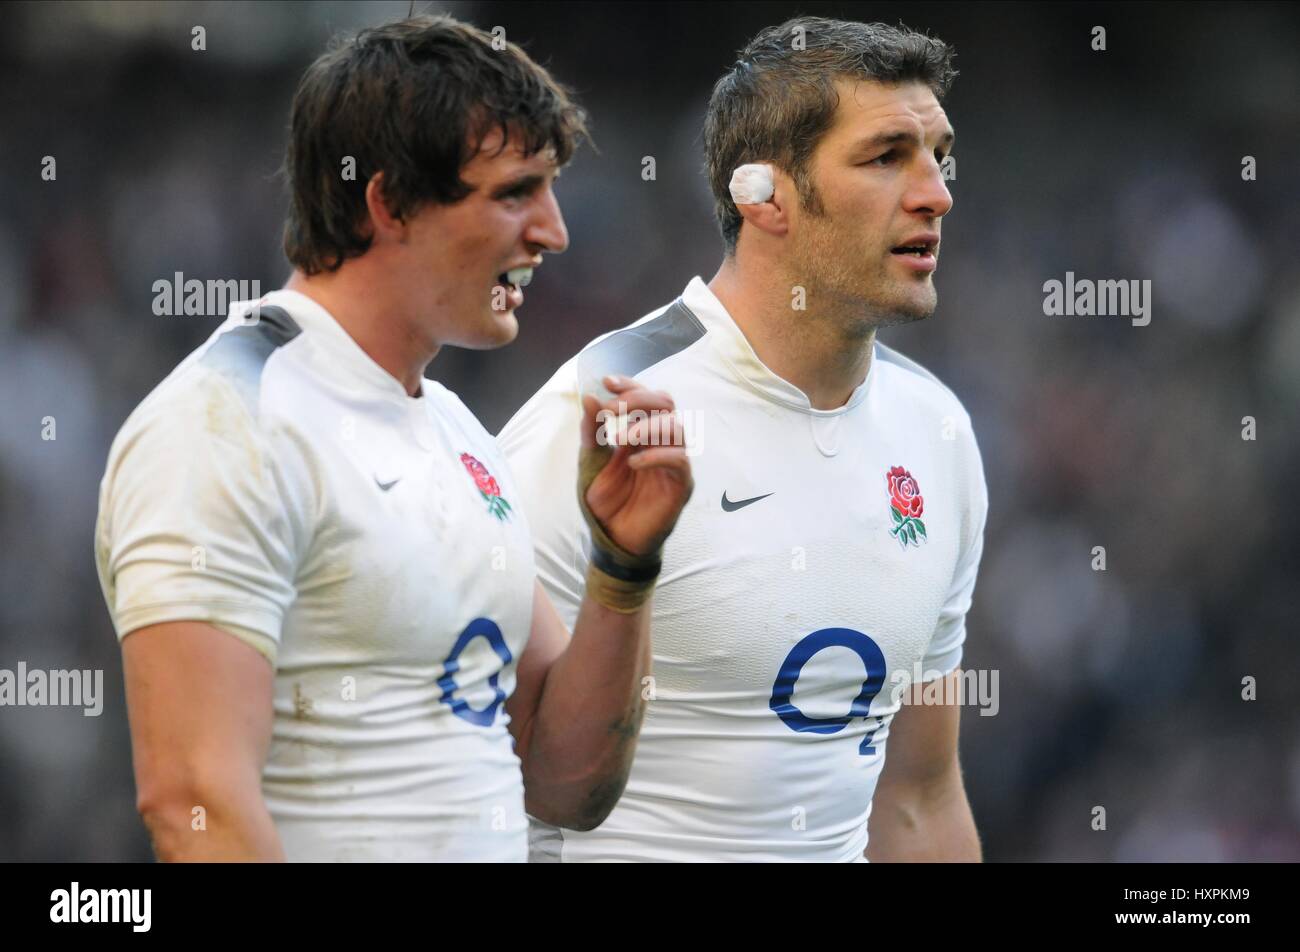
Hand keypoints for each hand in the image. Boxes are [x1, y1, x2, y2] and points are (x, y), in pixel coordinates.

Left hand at [579, 375, 692, 556]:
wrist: (613, 539)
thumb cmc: (606, 502)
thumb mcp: (591, 462)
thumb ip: (591, 432)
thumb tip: (590, 397)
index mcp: (642, 432)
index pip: (646, 397)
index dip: (630, 385)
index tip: (607, 382)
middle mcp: (661, 442)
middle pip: (665, 403)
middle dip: (638, 399)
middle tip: (612, 411)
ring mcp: (673, 461)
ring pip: (675, 426)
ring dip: (645, 426)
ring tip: (619, 439)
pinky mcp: (681, 484)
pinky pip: (679, 459)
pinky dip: (655, 455)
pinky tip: (632, 463)